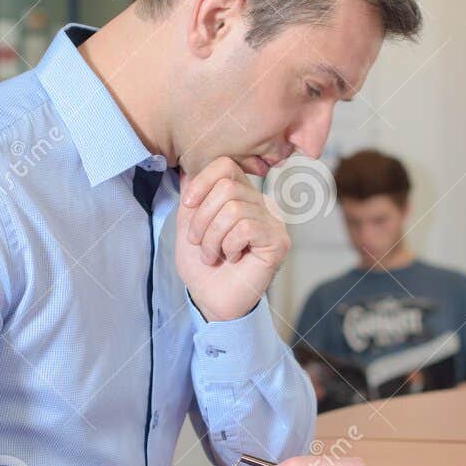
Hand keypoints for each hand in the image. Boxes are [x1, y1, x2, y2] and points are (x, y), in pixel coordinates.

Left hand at [177, 157, 289, 322]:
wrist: (210, 299)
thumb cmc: (202, 265)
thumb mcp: (188, 225)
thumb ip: (191, 198)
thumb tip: (187, 170)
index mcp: (239, 195)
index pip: (225, 166)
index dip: (203, 181)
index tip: (187, 204)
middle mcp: (259, 203)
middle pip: (227, 187)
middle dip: (202, 217)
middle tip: (197, 242)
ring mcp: (272, 222)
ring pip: (234, 209)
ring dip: (212, 237)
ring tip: (212, 255)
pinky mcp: (278, 242)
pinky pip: (247, 228)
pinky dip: (229, 245)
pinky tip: (232, 258)